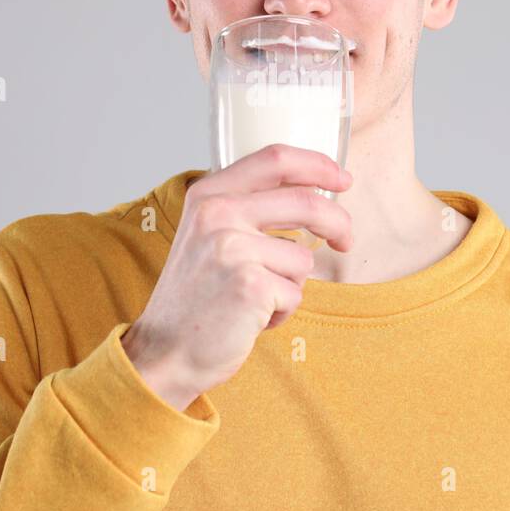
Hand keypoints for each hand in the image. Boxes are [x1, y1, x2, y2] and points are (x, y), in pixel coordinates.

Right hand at [120, 144, 352, 410]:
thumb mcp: (207, 235)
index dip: (318, 165)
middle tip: (345, 240)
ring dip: (291, 284)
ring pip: (303, 257)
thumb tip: (312, 193)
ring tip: (256, 300)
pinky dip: (282, 312)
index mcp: (208, 194)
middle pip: (306, 202)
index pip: (275, 158)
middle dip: (337, 222)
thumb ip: (246, 208)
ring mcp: (233, 247)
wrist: (164, 352)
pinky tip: (251, 320)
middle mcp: (217, 213)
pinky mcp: (251, 284)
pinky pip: (296, 293)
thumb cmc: (195, 298)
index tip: (342, 178)